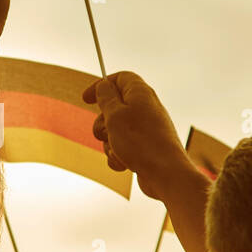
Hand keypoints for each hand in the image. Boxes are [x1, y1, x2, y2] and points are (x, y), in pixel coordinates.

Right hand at [82, 72, 184, 200]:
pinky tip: (124, 163)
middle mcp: (144, 109)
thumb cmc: (141, 142)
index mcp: (140, 94)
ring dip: (109, 143)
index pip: (121, 78)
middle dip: (102, 122)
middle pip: (113, 108)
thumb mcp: (115, 114)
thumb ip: (106, 98)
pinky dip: (118, 155)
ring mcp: (145, 129)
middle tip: (105, 132)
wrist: (165, 173)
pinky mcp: (144, 148)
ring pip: (114, 130)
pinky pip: (121, 147)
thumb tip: (104, 86)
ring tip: (118, 150)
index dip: (102, 85)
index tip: (86, 99)